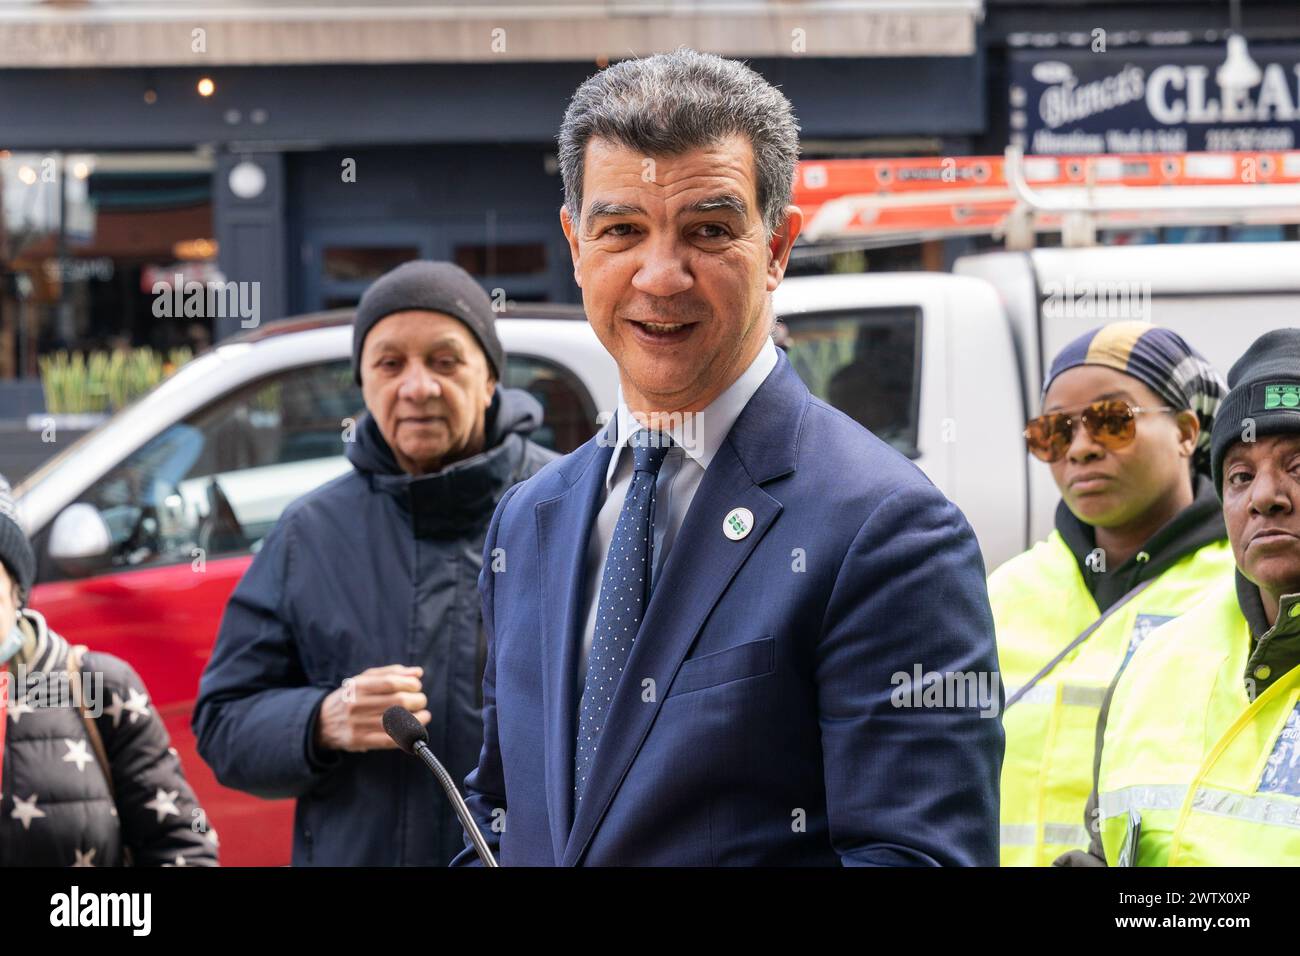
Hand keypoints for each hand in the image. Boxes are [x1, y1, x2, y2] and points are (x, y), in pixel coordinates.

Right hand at [314, 664, 429, 751]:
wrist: (322, 722)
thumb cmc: (351, 697)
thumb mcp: (365, 679)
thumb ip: (391, 673)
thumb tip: (418, 673)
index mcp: (358, 686)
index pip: (391, 683)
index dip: (410, 684)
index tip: (417, 687)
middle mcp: (357, 705)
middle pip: (397, 702)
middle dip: (417, 701)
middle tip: (421, 701)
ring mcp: (357, 724)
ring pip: (396, 722)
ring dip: (417, 719)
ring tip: (423, 716)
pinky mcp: (359, 741)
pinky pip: (388, 741)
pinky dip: (406, 737)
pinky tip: (415, 732)